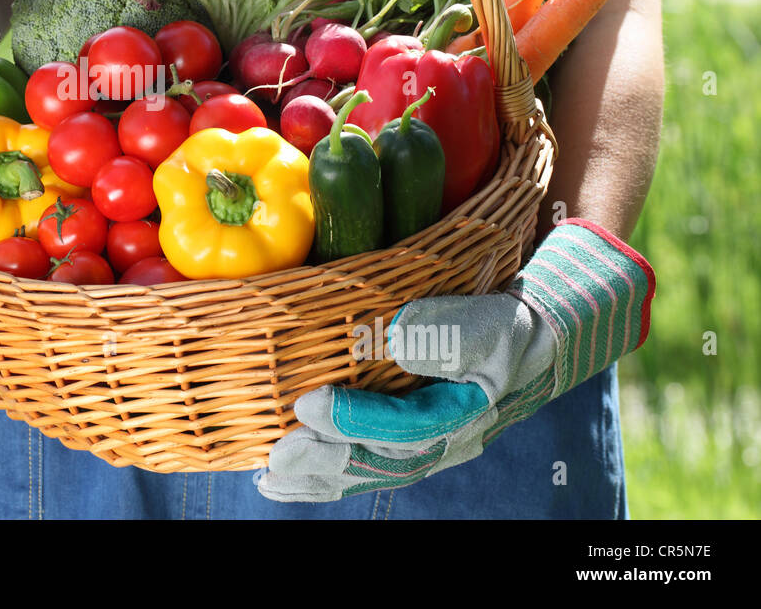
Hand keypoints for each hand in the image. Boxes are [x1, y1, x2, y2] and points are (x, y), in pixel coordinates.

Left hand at [257, 219, 653, 502]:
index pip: (402, 427)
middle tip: (279, 454)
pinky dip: (325, 478)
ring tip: (270, 478)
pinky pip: (364, 469)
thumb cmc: (504, 328)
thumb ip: (447, 332)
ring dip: (317, 477)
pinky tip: (288, 480)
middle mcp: (441, 444)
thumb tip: (393, 336)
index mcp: (460, 415)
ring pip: (368, 474)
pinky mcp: (407, 445)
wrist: (531, 344)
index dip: (353, 419)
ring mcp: (424, 450)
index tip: (309, 403)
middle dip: (324, 459)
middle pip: (379, 463)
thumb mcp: (489, 323)